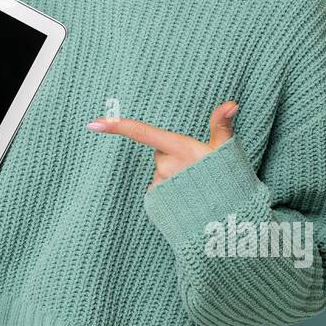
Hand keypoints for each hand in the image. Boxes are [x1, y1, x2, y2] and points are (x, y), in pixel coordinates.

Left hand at [87, 101, 238, 189]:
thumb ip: (221, 125)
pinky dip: (170, 192)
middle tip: (196, 169)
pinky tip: (186, 198)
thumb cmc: (228, 182)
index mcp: (180, 149)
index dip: (118, 126)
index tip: (93, 124)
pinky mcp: (157, 203)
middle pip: (160, 154)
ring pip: (160, 173)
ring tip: (195, 187)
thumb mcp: (226, 151)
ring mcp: (160, 186)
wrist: (228, 222)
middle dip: (173, 157)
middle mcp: (165, 166)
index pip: (143, 133)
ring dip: (174, 177)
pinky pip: (159, 190)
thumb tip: (232, 103)